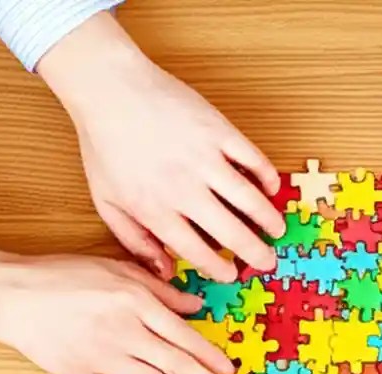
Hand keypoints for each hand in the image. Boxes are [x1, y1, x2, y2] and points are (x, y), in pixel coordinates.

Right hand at [0, 253, 236, 373]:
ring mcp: (101, 356)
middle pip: (174, 365)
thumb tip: (195, 305)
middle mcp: (122, 331)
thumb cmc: (63, 276)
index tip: (228, 370)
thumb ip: (159, 289)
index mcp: (134, 302)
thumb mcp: (117, 269)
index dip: (209, 356)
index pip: (182, 334)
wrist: (11, 296)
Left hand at [38, 12, 284, 282]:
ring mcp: (204, 158)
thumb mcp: (107, 200)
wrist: (110, 90)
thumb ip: (134, 240)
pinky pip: (253, 159)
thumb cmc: (104, 144)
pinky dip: (267, 176)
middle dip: (254, 253)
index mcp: (155, 209)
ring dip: (268, 219)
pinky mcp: (219, 130)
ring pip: (249, 199)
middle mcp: (183, 188)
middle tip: (266, 261)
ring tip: (277, 230)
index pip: (195, 251)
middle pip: (230, 232)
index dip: (218, 268)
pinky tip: (271, 187)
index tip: (231, 275)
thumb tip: (163, 270)